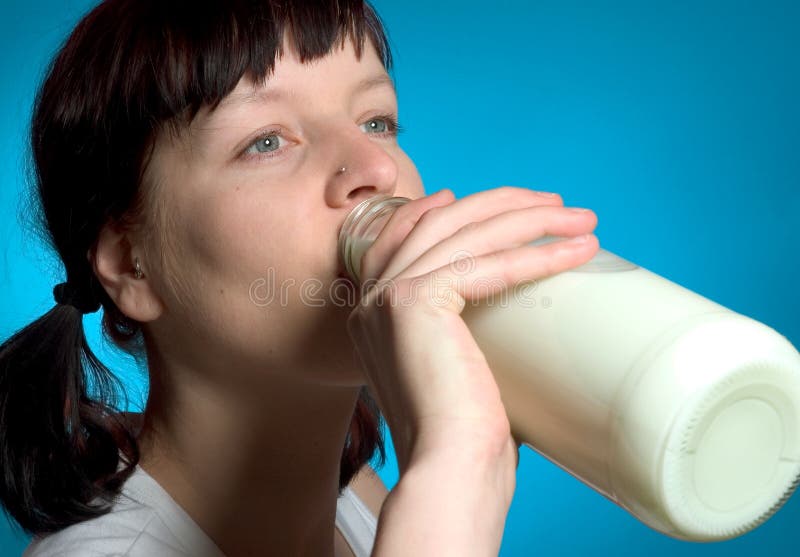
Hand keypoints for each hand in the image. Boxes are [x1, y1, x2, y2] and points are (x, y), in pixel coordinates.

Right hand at [347, 187, 598, 473]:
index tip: (480, 197)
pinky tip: (576, 250)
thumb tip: (515, 315)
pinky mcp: (411, 303)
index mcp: (373, 314)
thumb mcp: (456, 367)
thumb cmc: (462, 435)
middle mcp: (370, 298)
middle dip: (502, 205)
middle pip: (439, 222)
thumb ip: (464, 332)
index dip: (438, 207)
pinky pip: (483, 264)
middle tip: (557, 205)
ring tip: (581, 220)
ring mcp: (386, 297)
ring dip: (529, 219)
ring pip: (464, 233)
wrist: (448, 471)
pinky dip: (535, 254)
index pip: (401, 236)